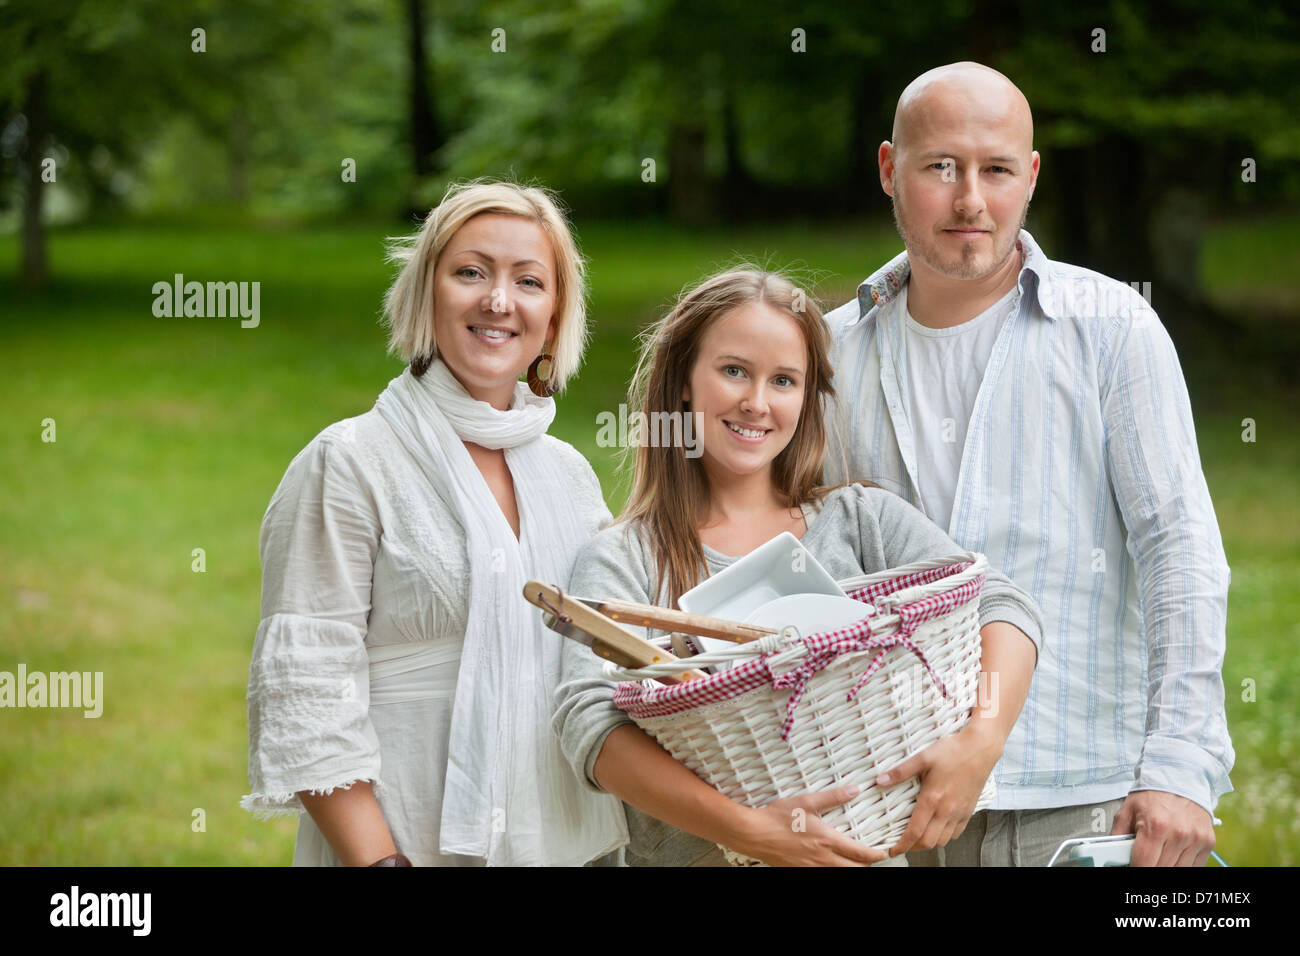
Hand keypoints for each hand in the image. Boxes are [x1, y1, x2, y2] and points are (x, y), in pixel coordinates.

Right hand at [729, 785, 889, 866]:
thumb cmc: (778, 816)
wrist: (753, 834)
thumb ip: (833, 796)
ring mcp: (811, 868)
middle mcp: (823, 858)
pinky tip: (830, 864)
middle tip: (872, 859)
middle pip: (854, 870)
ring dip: (850, 870)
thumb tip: (855, 790)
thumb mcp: (807, 801)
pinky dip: (832, 871)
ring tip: (854, 862)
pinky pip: (821, 875)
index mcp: (827, 840)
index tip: (884, 852)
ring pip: (840, 875)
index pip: (860, 853)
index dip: (876, 855)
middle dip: (866, 866)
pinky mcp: (800, 871)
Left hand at [877, 724, 1001, 856]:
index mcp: (932, 799)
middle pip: (928, 842)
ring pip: (943, 840)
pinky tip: (937, 828)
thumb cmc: (951, 751)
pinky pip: (957, 833)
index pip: (915, 832)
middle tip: (903, 844)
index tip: (893, 851)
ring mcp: (960, 812)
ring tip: (918, 837)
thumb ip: (900, 771)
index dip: (902, 845)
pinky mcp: (969, 810)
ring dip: (929, 843)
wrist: (980, 748)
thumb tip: (880, 781)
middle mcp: (947, 810)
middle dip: (913, 848)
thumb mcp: (923, 757)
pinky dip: (945, 836)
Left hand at [1111, 790, 1214, 866]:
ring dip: (1165, 864)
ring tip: (1158, 852)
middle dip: (1148, 865)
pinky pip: (1193, 866)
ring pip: (1178, 870)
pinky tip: (1173, 852)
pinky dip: (1181, 863)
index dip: (1135, 867)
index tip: (1132, 865)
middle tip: (1144, 857)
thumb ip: (1117, 836)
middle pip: (1161, 869)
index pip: (1143, 864)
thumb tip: (1111, 858)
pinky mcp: (1208, 842)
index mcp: (1156, 826)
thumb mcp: (1127, 810)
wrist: (1180, 779)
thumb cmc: (1152, 795)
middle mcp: (1179, 834)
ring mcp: (1196, 839)